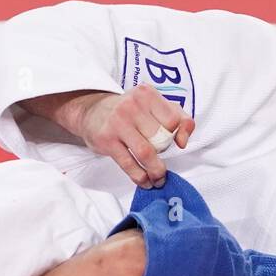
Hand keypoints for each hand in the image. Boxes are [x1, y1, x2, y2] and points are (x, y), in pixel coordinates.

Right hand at [74, 85, 195, 187]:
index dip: (177, 135)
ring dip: (156, 171)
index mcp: (147, 94)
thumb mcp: (154, 105)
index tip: (174, 142)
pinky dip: (140, 177)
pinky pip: (129, 164)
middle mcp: (132, 105)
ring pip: (146, 153)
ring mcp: (118, 122)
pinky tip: (144, 181)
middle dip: (164, 154)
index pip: (173, 119)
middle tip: (161, 159)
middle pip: (161, 138)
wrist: (92, 111)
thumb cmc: (130, 111)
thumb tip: (183, 141)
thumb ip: (179, 118)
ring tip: (158, 179)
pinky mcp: (107, 140)